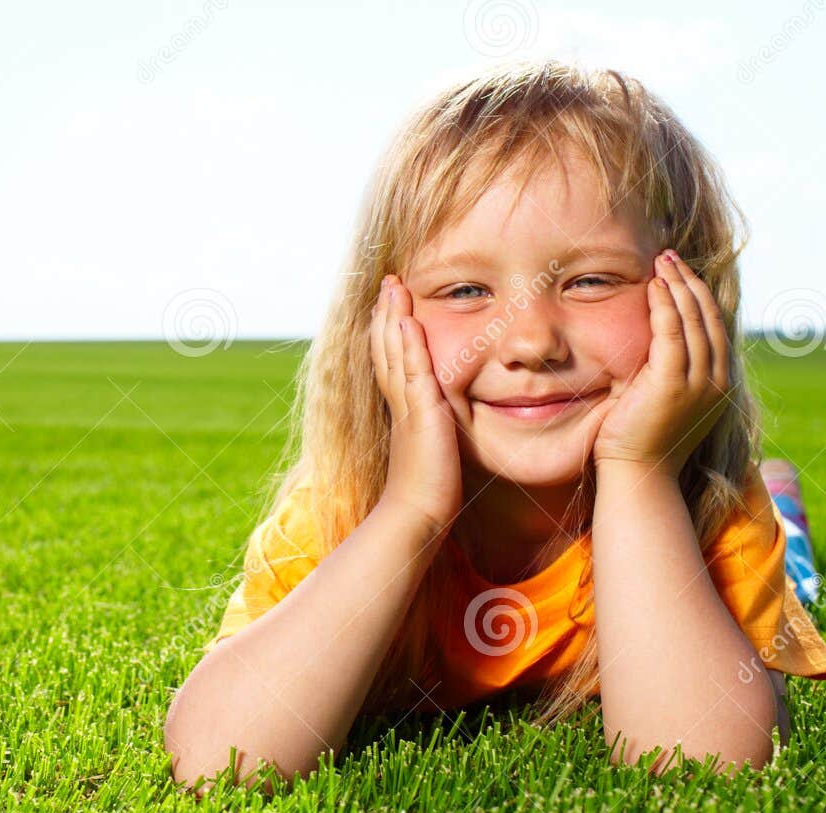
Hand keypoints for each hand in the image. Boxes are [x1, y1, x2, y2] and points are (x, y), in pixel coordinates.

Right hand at [370, 275, 461, 535]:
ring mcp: (407, 406)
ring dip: (392, 317)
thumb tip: (440, 431)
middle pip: (385, 348)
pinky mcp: (421, 413)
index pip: (391, 362)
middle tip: (388, 284)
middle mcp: (399, 403)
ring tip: (393, 288)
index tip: (391, 306)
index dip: (389, 332)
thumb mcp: (431, 452)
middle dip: (386, 314)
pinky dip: (406, 344)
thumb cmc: (427, 493)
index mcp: (402, 410)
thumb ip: (434, 434)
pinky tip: (406, 320)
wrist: (415, 515)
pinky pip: (412, 370)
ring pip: (393, 352)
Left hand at [591, 250, 729, 475]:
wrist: (638, 474)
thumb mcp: (661, 401)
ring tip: (662, 261)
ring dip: (678, 286)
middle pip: (707, 317)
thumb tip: (649, 349)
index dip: (698, 295)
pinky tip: (655, 286)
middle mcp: (714, 380)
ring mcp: (698, 383)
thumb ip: (664, 373)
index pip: (713, 327)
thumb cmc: (639, 441)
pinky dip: (665, 306)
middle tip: (670, 257)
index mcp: (716, 382)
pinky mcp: (672, 385)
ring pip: (693, 320)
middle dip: (690, 282)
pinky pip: (671, 334)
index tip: (679, 272)